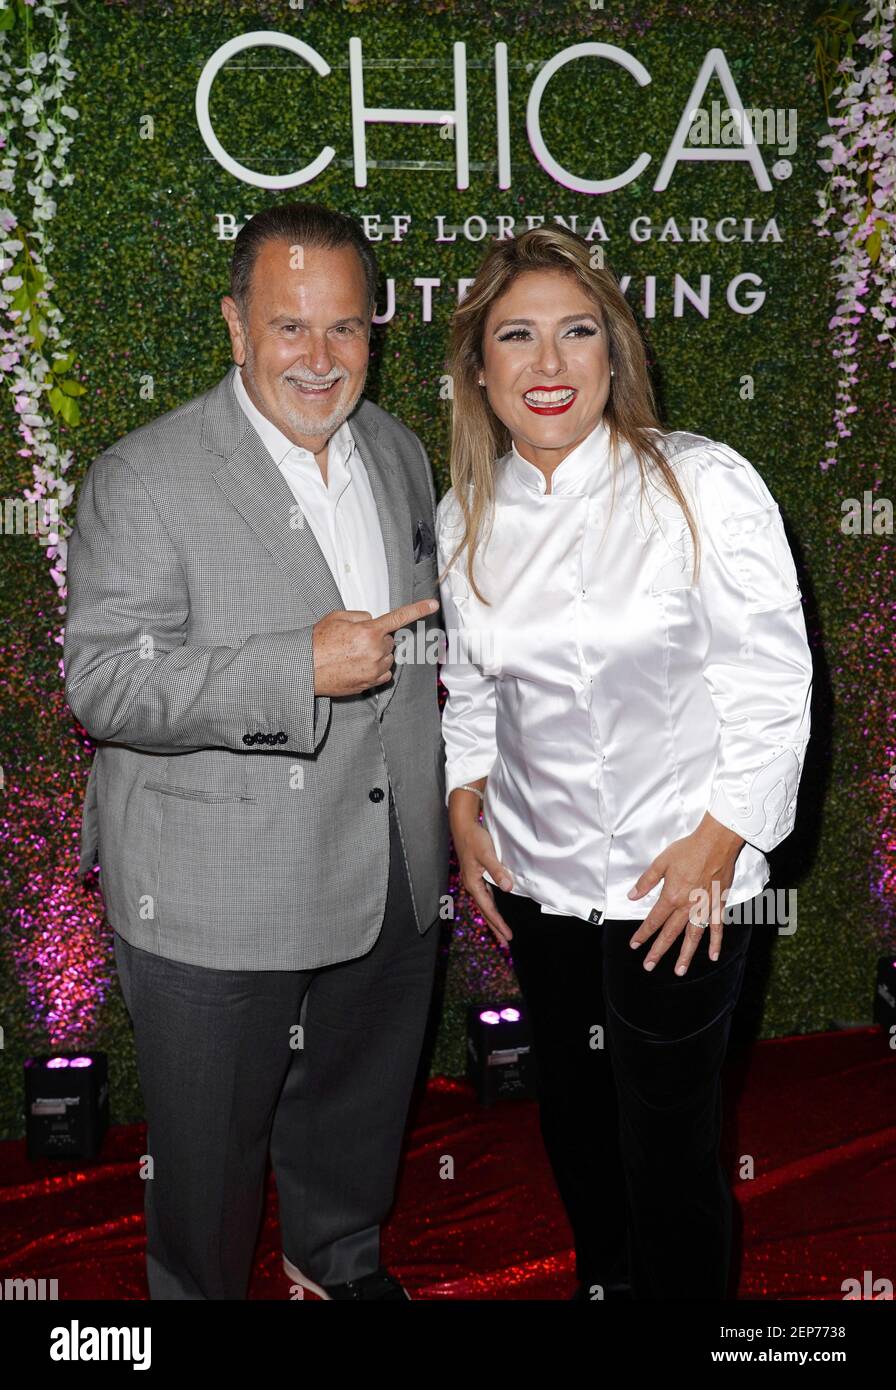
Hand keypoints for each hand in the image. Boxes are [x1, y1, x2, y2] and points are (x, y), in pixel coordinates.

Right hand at [312, 599, 438, 696]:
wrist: (306, 669)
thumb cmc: (317, 644)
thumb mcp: (336, 618)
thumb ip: (359, 615)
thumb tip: (371, 620)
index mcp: (368, 631)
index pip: (398, 617)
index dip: (418, 609)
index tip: (433, 604)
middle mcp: (375, 650)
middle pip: (389, 640)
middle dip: (376, 639)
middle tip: (354, 642)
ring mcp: (374, 668)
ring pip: (387, 657)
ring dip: (376, 654)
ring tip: (352, 656)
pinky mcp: (371, 682)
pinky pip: (384, 672)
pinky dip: (376, 669)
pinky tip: (357, 667)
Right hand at [453, 818, 513, 946]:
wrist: (463, 826)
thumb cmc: (475, 839)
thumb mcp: (487, 854)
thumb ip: (498, 871)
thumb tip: (508, 888)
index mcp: (473, 884)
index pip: (488, 909)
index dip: (499, 923)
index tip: (508, 936)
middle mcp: (471, 886)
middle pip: (485, 912)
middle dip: (495, 928)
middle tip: (505, 943)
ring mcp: (473, 882)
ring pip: (484, 905)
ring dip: (493, 919)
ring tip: (501, 932)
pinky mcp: (475, 876)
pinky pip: (484, 897)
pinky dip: (490, 907)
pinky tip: (495, 910)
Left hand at [626, 813, 744, 974]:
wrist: (716, 843)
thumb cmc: (688, 849)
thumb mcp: (661, 862)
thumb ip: (646, 881)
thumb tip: (632, 896)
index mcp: (671, 896)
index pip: (654, 920)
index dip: (643, 933)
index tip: (634, 945)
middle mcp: (687, 906)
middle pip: (670, 933)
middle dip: (658, 951)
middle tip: (649, 966)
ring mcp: (704, 908)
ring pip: (693, 937)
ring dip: (685, 955)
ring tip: (679, 971)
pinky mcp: (718, 905)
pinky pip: (717, 928)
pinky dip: (715, 943)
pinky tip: (712, 956)